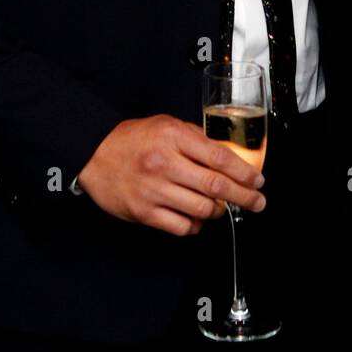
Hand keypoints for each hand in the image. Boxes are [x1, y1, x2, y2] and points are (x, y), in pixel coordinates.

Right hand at [76, 114, 266, 235]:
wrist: (94, 153)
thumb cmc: (132, 139)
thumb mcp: (166, 125)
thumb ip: (196, 139)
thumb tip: (229, 156)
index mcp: (173, 137)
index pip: (219, 157)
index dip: (244, 172)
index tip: (257, 180)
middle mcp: (164, 163)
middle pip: (216, 186)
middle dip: (244, 196)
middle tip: (258, 202)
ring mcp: (153, 190)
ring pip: (202, 209)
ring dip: (219, 211)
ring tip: (222, 208)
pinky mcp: (144, 212)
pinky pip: (182, 226)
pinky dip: (196, 225)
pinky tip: (197, 217)